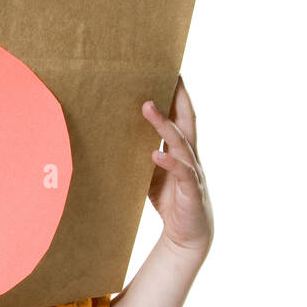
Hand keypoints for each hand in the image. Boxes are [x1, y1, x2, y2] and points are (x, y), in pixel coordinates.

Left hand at [142, 77, 212, 257]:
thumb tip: (114, 140)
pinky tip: (155, 154)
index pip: (182, 116)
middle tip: (169, 75)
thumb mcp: (151, 175)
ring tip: (148, 108)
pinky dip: (168, 162)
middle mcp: (190, 156)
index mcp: (182, 150)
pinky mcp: (191, 191)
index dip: (178, 94)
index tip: (171, 71)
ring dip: (164, 124)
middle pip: (187, 120)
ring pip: (181, 142)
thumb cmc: (170, 200)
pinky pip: (181, 173)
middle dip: (178, 97)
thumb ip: (140, 157)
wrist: (188, 236)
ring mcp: (192, 172)